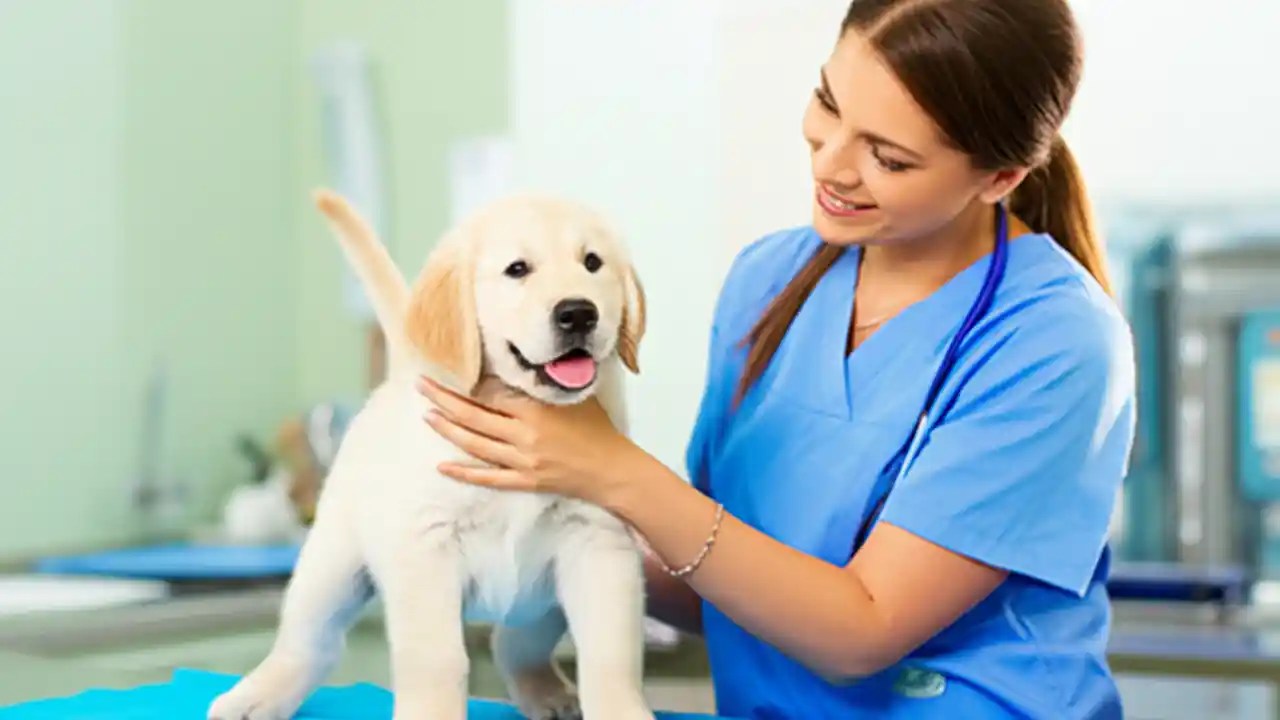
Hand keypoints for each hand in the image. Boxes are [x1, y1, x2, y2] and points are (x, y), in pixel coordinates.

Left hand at [418, 378, 639, 506]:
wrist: (613, 470)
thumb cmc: (597, 429)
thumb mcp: (573, 398)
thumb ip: (543, 386)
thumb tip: (516, 368)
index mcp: (537, 410)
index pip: (491, 393)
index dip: (467, 383)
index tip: (449, 371)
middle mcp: (526, 435)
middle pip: (474, 415)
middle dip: (444, 399)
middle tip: (421, 385)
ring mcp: (524, 461)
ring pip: (475, 444)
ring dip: (448, 429)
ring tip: (427, 416)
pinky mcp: (526, 481)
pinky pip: (488, 478)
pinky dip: (464, 473)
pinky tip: (443, 466)